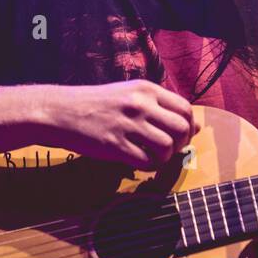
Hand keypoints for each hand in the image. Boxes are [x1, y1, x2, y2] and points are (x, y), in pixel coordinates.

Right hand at [50, 80, 193, 168]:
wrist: (60, 111)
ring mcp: (127, 124)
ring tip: (153, 156)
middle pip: (181, 129)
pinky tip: (141, 163)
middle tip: (170, 149)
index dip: (189, 126)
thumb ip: (163, 108)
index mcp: (146, 89)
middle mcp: (139, 104)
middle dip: (181, 144)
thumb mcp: (132, 96)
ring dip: (165, 157)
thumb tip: (197, 126)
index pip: (185, 109)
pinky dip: (149, 167)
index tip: (180, 136)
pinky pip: (146, 162)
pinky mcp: (114, 145)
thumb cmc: (99, 104)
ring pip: (166, 147)